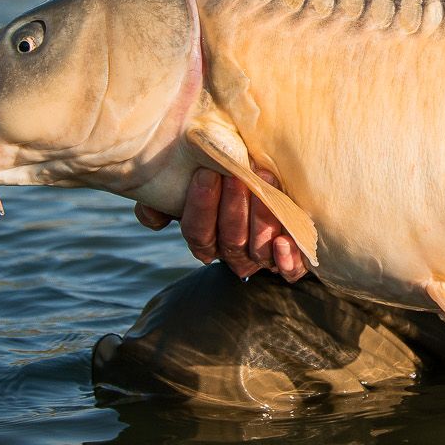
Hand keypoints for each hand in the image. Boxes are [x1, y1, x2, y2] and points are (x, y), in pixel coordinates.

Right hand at [133, 167, 308, 280]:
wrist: (275, 177)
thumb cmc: (230, 175)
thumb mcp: (198, 177)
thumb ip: (166, 197)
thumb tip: (151, 216)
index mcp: (208, 238)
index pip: (198, 234)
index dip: (200, 208)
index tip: (206, 173)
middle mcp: (234, 252)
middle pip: (229, 241)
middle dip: (232, 209)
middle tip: (237, 176)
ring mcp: (263, 258)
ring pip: (257, 252)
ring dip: (260, 221)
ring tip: (265, 184)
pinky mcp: (293, 261)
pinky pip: (289, 271)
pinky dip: (286, 259)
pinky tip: (284, 241)